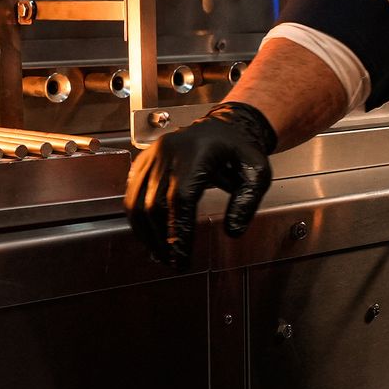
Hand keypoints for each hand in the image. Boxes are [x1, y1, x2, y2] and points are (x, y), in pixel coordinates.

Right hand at [123, 101, 277, 265]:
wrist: (222, 126)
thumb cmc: (238, 150)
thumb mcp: (256, 171)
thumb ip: (248, 200)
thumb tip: (232, 230)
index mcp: (196, 154)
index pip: (180, 198)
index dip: (178, 231)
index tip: (182, 259)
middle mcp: (168, 153)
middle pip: (154, 204)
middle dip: (162, 239)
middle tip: (174, 262)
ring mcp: (151, 156)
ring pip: (136, 202)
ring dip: (146, 234)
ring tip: (162, 255)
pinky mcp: (142, 162)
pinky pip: (131, 194)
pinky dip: (137, 220)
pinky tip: (150, 236)